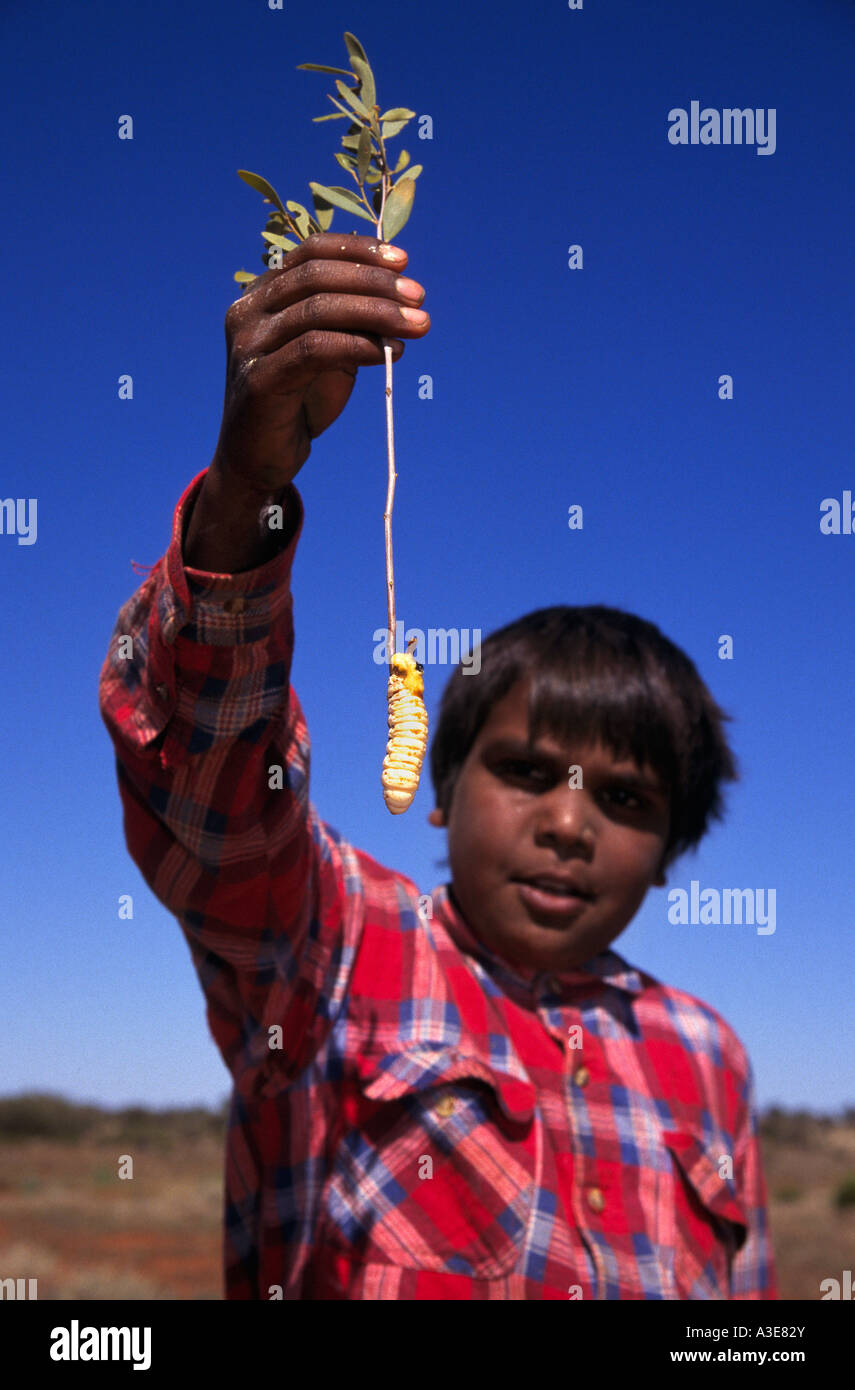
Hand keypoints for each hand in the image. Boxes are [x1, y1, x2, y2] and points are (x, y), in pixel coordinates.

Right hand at [211, 232, 429, 495]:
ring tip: (416, 324)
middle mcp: (248, 312)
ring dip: (375, 313)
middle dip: (374, 283)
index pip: (311, 252)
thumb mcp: (331, 352)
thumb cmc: (298, 402)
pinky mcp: (258, 379)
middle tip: (419, 297)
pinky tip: (388, 353)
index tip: (403, 262)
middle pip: (317, 276)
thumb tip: (402, 297)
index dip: (358, 251)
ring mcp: (249, 344)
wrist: (262, 459)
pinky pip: (314, 350)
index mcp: (262, 295)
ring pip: (317, 309)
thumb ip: (353, 323)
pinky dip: (357, 346)